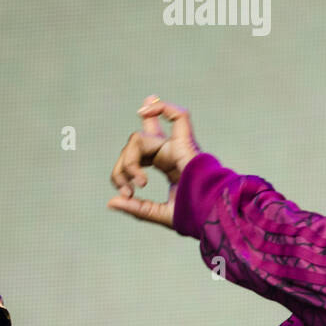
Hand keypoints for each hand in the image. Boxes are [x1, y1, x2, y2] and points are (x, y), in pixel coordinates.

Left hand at [106, 96, 202, 227]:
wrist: (214, 217)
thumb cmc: (195, 216)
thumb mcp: (159, 213)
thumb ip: (136, 207)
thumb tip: (110, 201)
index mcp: (168, 164)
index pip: (144, 147)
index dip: (128, 155)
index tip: (121, 187)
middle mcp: (171, 152)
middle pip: (136, 142)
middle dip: (122, 166)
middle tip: (126, 190)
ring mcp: (179, 147)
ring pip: (140, 138)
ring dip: (130, 161)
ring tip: (140, 183)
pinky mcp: (187, 145)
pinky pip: (179, 116)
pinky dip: (162, 108)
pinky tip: (144, 110)